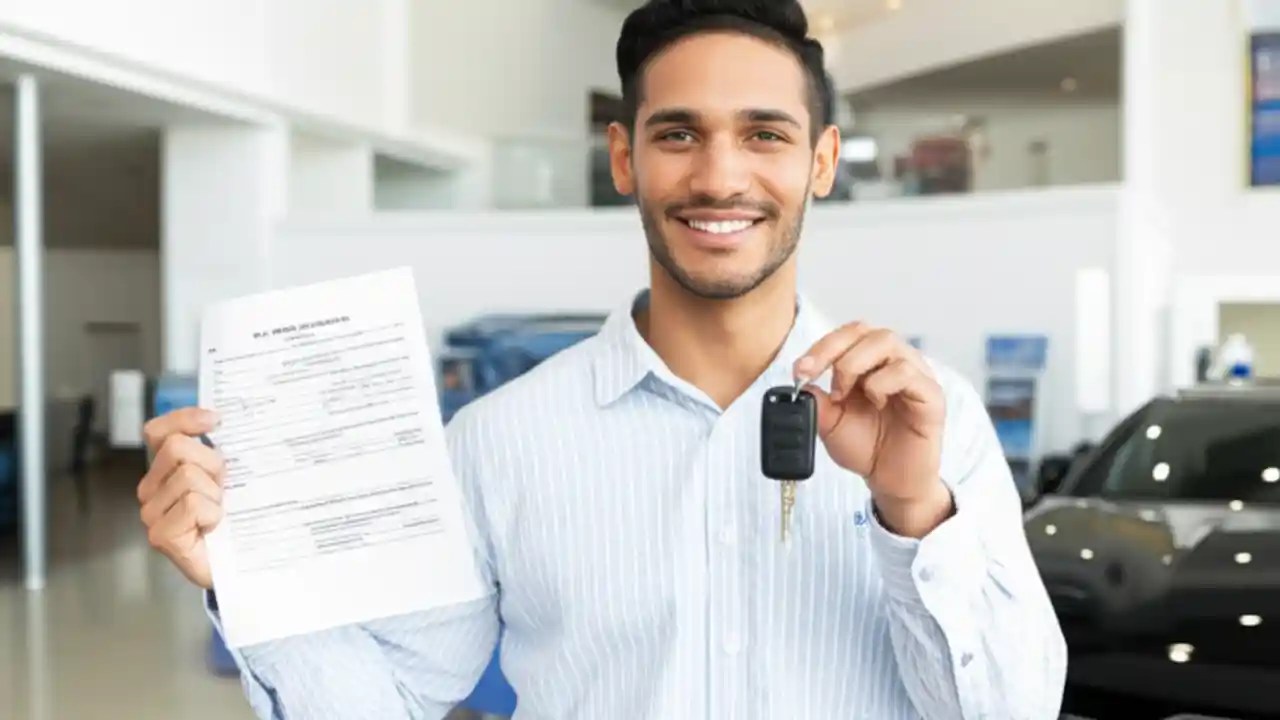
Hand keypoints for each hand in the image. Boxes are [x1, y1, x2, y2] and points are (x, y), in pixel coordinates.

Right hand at [137, 407, 224, 588]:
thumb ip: (216, 453)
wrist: (237, 565)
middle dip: (211, 462)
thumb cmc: (232, 520)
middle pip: (177, 448)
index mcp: (164, 470)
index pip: (159, 431)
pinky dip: (212, 514)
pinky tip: (212, 529)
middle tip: (223, 490)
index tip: (215, 421)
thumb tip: (219, 419)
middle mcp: (151, 489)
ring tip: (218, 515)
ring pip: (188, 476)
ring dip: (215, 494)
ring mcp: (151, 513)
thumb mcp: (227, 478)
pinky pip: (193, 504)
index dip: (184, 418)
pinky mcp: (161, 535)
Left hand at [795, 323, 951, 536]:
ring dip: (855, 365)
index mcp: (870, 363)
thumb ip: (816, 400)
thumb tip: (800, 382)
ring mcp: (915, 375)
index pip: (849, 334)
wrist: (891, 482)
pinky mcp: (931, 395)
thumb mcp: (830, 422)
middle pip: (866, 330)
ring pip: (887, 342)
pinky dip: (882, 383)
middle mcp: (894, 362)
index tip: (799, 370)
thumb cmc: (867, 447)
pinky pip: (908, 372)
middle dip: (833, 350)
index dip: (822, 346)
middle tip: (815, 377)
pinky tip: (876, 402)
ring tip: (844, 395)